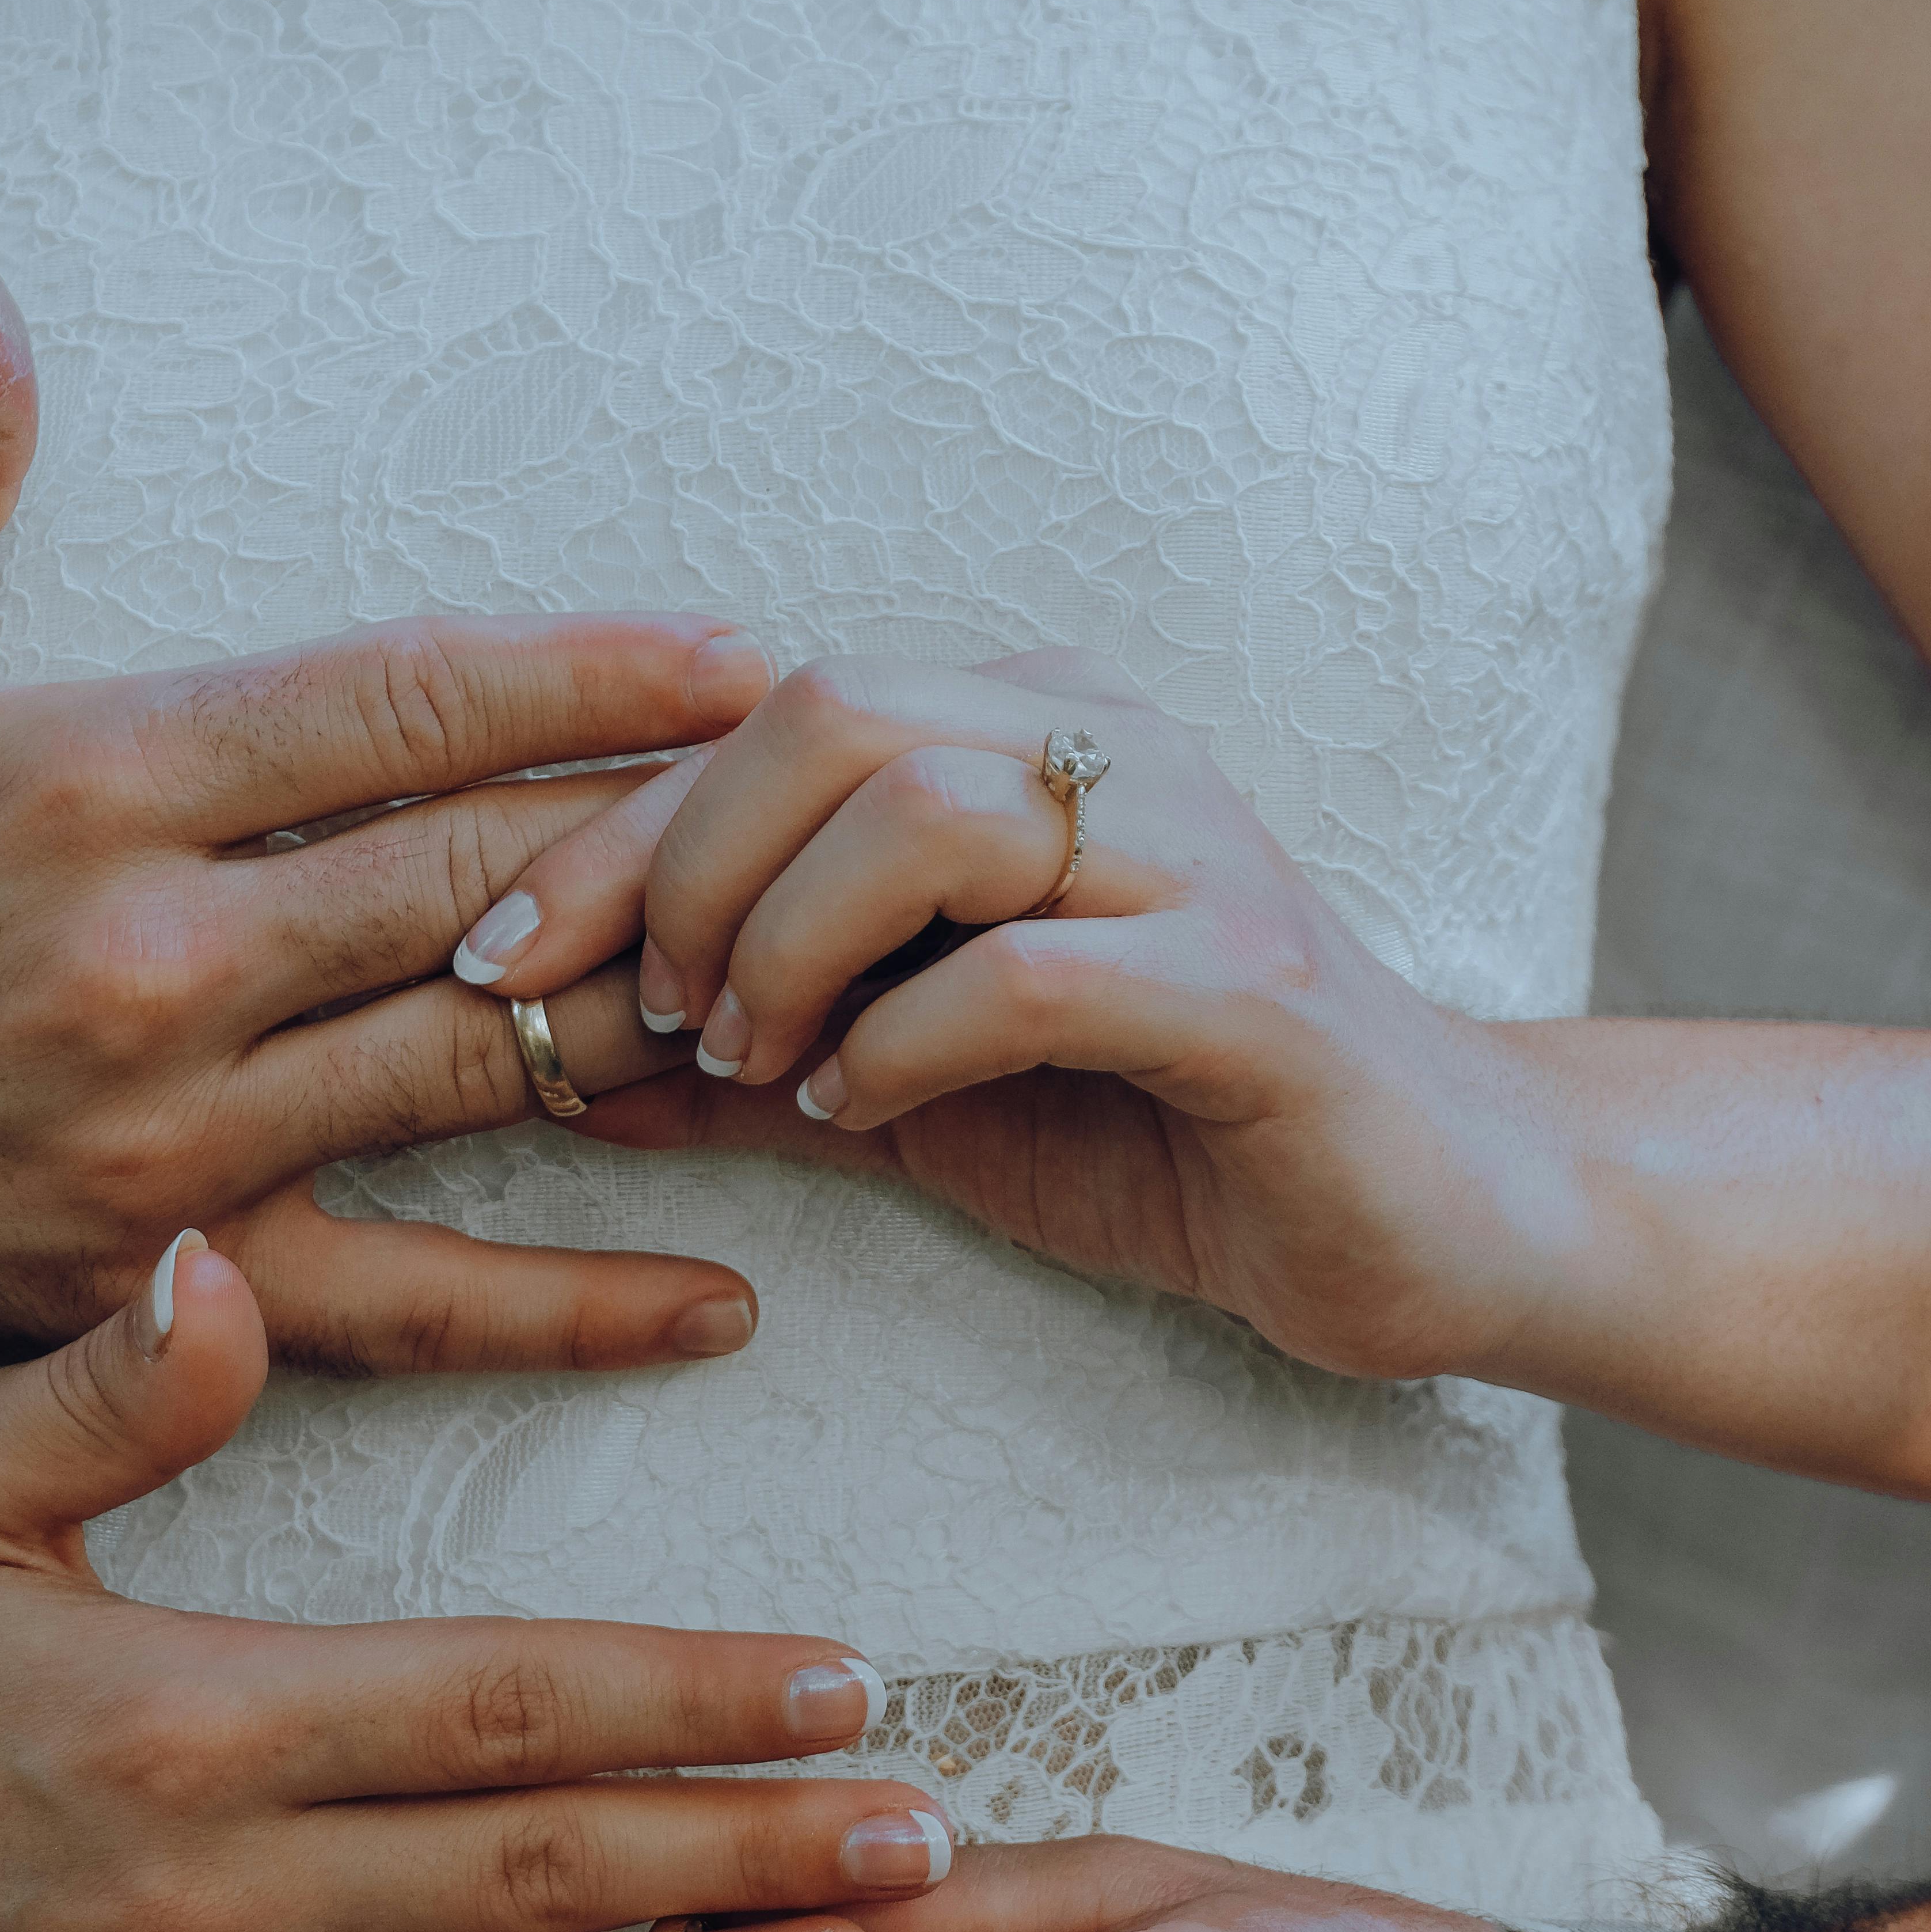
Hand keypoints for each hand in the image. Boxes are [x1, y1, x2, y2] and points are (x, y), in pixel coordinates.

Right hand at [0, 232, 759, 1383]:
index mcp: (93, 781)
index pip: (401, 703)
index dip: (590, 673)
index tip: (737, 656)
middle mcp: (156, 960)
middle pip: (481, 877)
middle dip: (667, 833)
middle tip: (821, 804)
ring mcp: (177, 1135)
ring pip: (483, 1067)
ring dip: (653, 1025)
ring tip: (806, 985)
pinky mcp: (175, 1276)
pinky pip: (418, 1304)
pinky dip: (576, 1310)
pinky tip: (721, 1299)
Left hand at [448, 648, 1574, 1382]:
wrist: (1428, 1219)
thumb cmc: (1169, 1132)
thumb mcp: (917, 1082)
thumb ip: (757, 1049)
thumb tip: (555, 1058)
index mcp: (1026, 735)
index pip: (769, 711)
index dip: (608, 831)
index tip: (502, 960)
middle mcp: (1109, 753)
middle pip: (829, 712)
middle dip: (688, 871)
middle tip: (664, 1017)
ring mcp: (1195, 860)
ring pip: (927, 812)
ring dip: (794, 947)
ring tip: (771, 1063)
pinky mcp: (1256, 990)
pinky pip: (1032, 966)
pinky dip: (910, 1040)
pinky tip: (871, 1106)